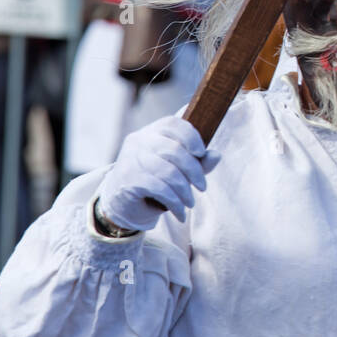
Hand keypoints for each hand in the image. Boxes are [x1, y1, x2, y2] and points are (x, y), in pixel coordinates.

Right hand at [95, 116, 215, 231]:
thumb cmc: (153, 183)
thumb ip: (197, 162)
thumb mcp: (177, 171)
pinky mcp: (128, 180)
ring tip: (190, 203)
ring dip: (185, 191)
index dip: (191, 136)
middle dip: (194, 171)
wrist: (120, 206)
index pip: (172, 124)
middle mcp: (138, 142)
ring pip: (168, 171)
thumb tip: (216, 155)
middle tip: (202, 187)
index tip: (201, 153)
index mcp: (150, 132)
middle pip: (174, 149)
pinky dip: (174, 202)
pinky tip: (179, 212)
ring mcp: (131, 159)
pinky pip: (160, 188)